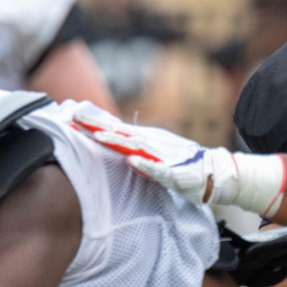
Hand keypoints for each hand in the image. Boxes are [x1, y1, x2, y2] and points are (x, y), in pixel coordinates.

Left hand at [70, 104, 285, 216]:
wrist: (217, 173)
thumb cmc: (184, 165)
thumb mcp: (155, 152)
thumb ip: (135, 147)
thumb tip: (110, 140)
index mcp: (146, 140)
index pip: (114, 128)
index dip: (93, 121)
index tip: (70, 114)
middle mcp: (153, 144)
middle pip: (120, 132)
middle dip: (96, 125)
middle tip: (73, 117)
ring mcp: (164, 156)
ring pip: (136, 147)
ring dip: (117, 141)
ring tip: (98, 136)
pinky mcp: (175, 172)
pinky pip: (158, 169)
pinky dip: (145, 165)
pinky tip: (132, 161)